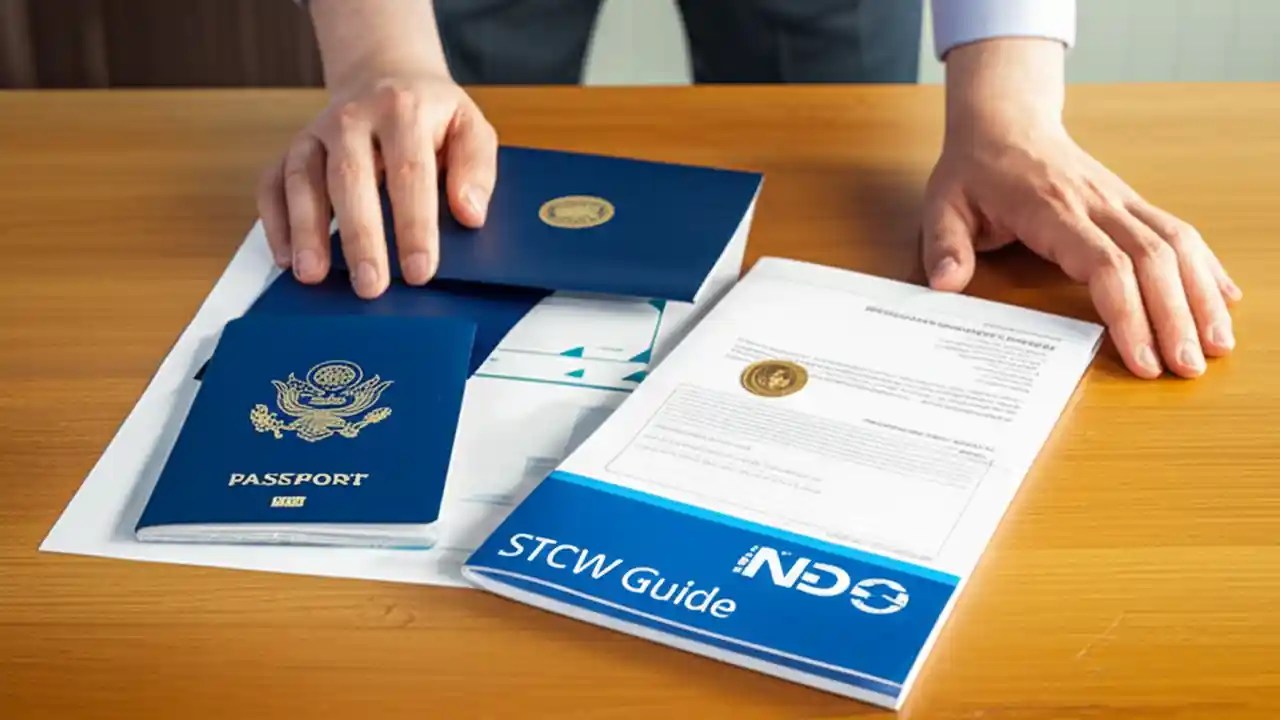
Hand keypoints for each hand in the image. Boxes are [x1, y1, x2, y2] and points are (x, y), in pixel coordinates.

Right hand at [256, 71, 497, 297]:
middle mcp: (353, 117)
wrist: (386, 76)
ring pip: (302, 178)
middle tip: (370, 286)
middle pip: (350, 177)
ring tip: (312, 275)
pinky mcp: (293, 147)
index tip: (420, 271)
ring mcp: (317, 132)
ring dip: (306, 230)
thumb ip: (475, 169)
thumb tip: (470, 214)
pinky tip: (285, 257)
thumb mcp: (470, 128)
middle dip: (359, 235)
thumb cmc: (433, 115)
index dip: (414, 224)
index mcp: (404, 111)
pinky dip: (274, 220)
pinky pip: (272, 182)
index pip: (410, 172)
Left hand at [926, 40, 1241, 378]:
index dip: (1128, 312)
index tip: (1142, 358)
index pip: (1105, 263)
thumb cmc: (974, 170)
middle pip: (1152, 260)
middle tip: (1187, 370)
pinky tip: (1223, 300)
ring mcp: (1120, 200)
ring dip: (1201, 295)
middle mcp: (1097, 203)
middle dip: (1175, 317)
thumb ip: (944, 245)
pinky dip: (1205, 266)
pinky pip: (1178, 230)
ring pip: (1177, 243)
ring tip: (1218, 346)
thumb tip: (946, 284)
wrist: (1004, 121)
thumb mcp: (942, 205)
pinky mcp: (1131, 202)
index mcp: (1052, 209)